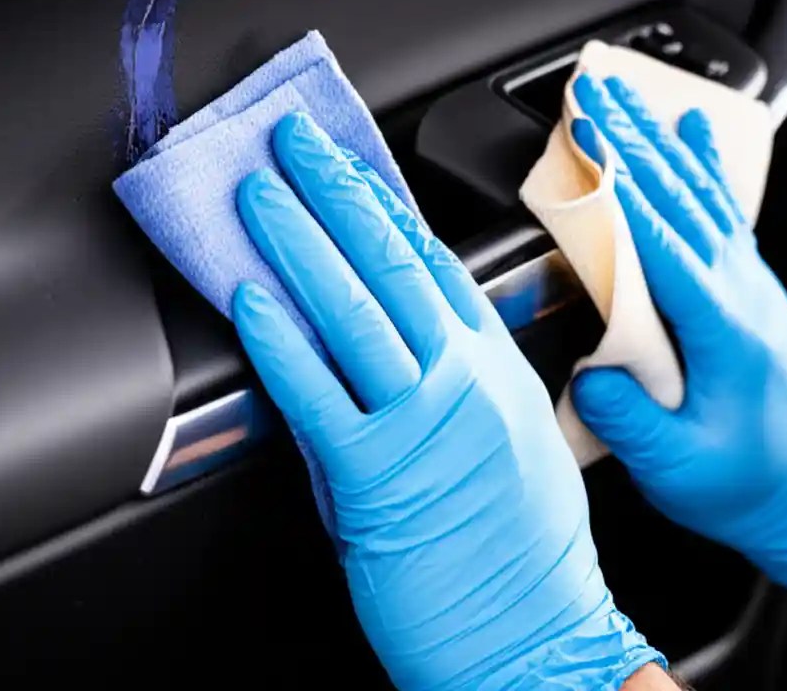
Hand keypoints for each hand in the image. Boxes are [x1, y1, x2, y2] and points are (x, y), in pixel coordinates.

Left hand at [233, 112, 662, 688]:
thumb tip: (405, 351)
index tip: (353, 165)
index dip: (387, 205)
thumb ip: (464, 388)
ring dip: (299, 243)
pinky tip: (251, 297)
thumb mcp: (518, 448)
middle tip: (294, 146)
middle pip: (392, 265)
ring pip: (354, 310)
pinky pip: (316, 392)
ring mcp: (421, 424)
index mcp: (498, 371)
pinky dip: (280, 339)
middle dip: (337, 193)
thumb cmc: (527, 561)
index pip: (439, 264)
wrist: (535, 641)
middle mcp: (464, 382)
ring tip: (259, 196)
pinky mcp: (375, 475)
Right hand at [569, 75, 786, 587]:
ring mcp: (746, 283)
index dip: (620, 187)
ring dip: (656, 142)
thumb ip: (628, 417)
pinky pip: (719, 210)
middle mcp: (739, 291)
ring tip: (623, 99)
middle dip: (631, 142)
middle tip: (592, 94)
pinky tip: (689, 131)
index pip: (662, 239)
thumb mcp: (677, 465)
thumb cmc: (744, 479)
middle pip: (677, 199)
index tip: (589, 142)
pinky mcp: (743, 286)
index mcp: (721, 326)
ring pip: (698, 194)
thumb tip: (586, 372)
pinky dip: (701, 164)